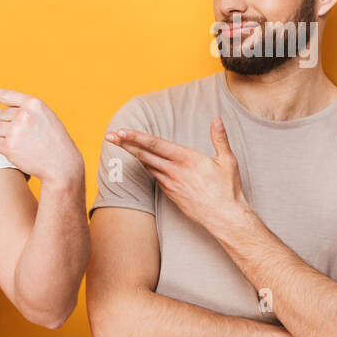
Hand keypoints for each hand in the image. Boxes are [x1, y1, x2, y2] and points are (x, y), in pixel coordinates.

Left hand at [0, 84, 83, 185]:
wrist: (62, 164)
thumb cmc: (54, 141)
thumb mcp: (46, 118)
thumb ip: (27, 111)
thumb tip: (3, 110)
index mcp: (34, 104)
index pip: (7, 95)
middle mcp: (23, 114)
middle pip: (0, 116)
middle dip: (8, 125)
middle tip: (25, 136)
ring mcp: (15, 130)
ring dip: (4, 137)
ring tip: (23, 144)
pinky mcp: (9, 146)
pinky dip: (3, 149)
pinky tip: (19, 152)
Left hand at [106, 117, 248, 228]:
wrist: (223, 217)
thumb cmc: (227, 189)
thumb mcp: (227, 160)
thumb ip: (219, 138)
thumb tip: (217, 119)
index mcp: (187, 159)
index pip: (155, 144)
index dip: (136, 137)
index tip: (121, 132)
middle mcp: (174, 171)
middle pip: (144, 154)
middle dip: (125, 144)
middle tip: (109, 136)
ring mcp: (170, 183)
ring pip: (147, 165)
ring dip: (133, 154)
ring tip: (119, 144)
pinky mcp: (169, 193)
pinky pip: (154, 176)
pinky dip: (146, 166)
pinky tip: (140, 160)